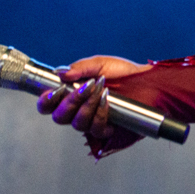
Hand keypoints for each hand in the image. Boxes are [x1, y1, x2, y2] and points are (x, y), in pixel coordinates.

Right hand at [36, 56, 150, 138]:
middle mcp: (78, 110)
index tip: (56, 90)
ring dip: (87, 105)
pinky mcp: (108, 129)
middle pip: (59, 117)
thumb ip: (80, 68)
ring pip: (77, 124)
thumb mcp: (100, 64)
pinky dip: (100, 114)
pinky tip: (107, 101)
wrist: (148, 80)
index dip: (46, 101)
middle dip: (70, 102)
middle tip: (85, 88)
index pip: (47, 105)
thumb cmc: (123, 73)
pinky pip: (96, 129)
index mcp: (71, 95)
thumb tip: (61, 73)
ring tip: (101, 91)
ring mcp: (92, 121)